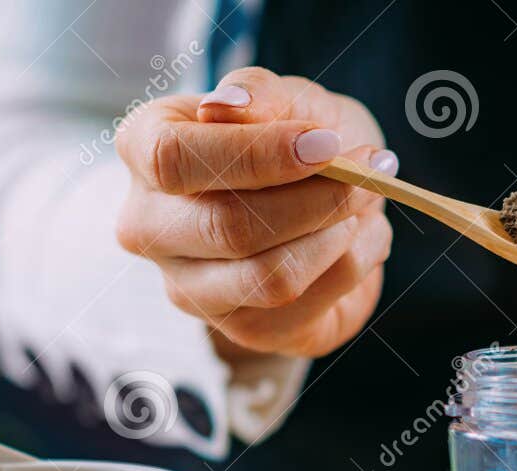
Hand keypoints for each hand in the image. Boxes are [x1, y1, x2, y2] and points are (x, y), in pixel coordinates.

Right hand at [114, 67, 395, 359]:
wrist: (331, 207)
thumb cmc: (298, 142)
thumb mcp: (291, 101)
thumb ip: (262, 95)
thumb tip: (225, 105)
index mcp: (145, 151)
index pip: (176, 159)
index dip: (257, 154)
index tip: (328, 144)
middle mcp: (149, 226)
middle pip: (229, 226)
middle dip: (317, 200)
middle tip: (371, 173)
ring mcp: (189, 287)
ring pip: (270, 276)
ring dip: (337, 236)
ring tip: (365, 204)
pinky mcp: (240, 330)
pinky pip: (305, 305)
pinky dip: (351, 265)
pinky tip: (361, 238)